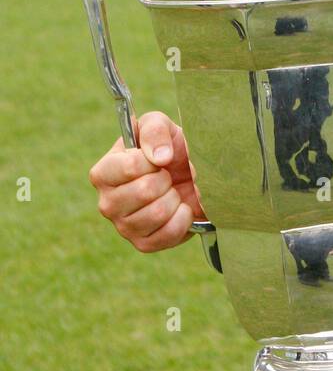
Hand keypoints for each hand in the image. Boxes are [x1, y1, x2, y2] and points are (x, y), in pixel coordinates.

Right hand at [88, 111, 205, 252]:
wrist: (191, 177)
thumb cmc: (169, 148)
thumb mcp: (161, 126)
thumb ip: (155, 130)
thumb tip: (159, 158)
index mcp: (103, 172)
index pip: (127, 168)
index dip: (152, 161)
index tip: (159, 159)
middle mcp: (107, 202)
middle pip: (144, 192)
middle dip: (166, 180)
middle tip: (168, 177)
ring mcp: (123, 226)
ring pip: (157, 213)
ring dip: (175, 199)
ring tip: (172, 192)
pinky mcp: (143, 244)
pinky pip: (168, 234)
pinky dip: (184, 219)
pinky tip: (180, 209)